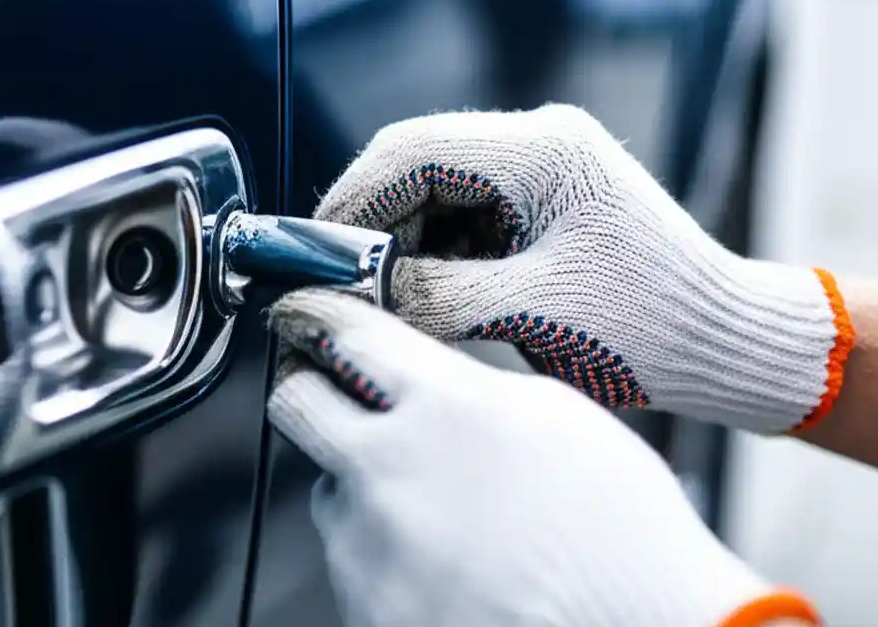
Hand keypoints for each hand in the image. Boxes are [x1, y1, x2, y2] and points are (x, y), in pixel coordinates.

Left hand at [268, 289, 817, 626]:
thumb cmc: (617, 532)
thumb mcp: (552, 415)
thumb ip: (465, 385)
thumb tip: (412, 371)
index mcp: (446, 408)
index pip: (345, 333)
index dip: (319, 316)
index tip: (306, 315)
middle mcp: (390, 471)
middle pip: (297, 403)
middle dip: (314, 391)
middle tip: (340, 398)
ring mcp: (371, 545)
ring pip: (329, 490)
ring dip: (365, 489)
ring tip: (441, 513)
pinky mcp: (365, 603)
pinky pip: (351, 558)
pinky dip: (384, 553)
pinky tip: (444, 560)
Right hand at [315, 105, 853, 433]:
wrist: (721, 342)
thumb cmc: (649, 327)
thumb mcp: (530, 314)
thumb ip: (431, 294)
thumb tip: (350, 290)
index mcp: (543, 150)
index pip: (411, 150)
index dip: (352, 200)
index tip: (312, 252)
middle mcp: (539, 143)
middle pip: (416, 164)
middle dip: (371, 223)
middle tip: (338, 280)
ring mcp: (541, 169)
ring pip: (432, 191)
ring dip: (401, 241)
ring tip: (386, 296)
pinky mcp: (540, 200)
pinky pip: (461, 215)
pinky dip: (433, 252)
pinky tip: (428, 293)